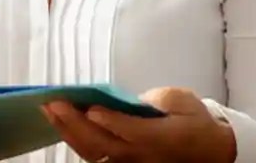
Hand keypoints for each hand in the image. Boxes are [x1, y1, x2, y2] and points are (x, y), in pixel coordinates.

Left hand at [42, 87, 237, 162]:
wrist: (207, 149)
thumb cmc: (192, 119)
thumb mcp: (180, 99)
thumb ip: (153, 100)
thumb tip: (126, 101)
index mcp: (162, 138)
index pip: (133, 133)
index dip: (111, 121)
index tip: (91, 107)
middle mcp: (143, 157)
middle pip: (104, 145)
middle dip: (76, 124)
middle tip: (53, 103)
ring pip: (94, 154)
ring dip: (69, 132)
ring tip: (48, 110)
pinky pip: (94, 156)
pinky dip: (75, 140)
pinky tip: (60, 123)